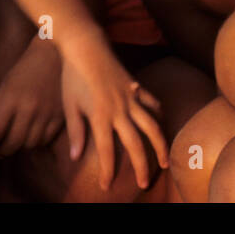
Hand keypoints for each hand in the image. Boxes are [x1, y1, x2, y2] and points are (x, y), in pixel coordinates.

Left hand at [0, 40, 63, 166]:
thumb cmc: (25, 69)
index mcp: (11, 99)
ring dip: (19, 147)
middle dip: (1, 151)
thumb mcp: (5, 86)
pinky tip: (31, 135)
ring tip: (14, 140)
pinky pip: (46, 140)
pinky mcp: (60, 115)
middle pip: (12, 143)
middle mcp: (29, 108)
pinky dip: (36, 142)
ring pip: (30, 144)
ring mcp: (46, 112)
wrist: (55, 53)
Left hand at [59, 31, 168, 191]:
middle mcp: (120, 110)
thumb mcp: (69, 106)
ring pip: (153, 126)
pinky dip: (160, 114)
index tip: (107, 187)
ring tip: (165, 162)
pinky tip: (162, 123)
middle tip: (144, 184)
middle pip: (136, 144)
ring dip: (160, 146)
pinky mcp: (137, 87)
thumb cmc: (73, 76)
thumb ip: (75, 132)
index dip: (108, 171)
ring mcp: (131, 98)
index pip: (107, 152)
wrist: (86, 46)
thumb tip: (75, 157)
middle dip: (141, 167)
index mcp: (100, 116)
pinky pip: (153, 103)